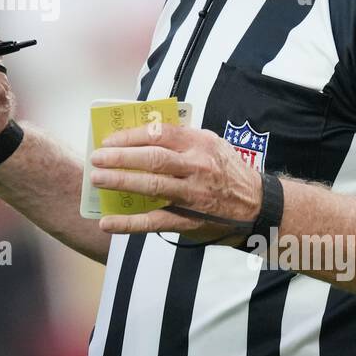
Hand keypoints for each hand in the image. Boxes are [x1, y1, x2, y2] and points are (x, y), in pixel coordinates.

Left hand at [89, 123, 263, 243]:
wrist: (258, 206)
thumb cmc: (228, 171)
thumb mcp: (212, 144)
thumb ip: (182, 138)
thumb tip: (141, 132)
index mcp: (200, 143)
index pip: (159, 133)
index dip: (130, 136)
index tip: (109, 140)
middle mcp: (197, 167)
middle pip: (152, 158)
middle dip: (120, 157)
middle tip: (97, 158)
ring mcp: (193, 195)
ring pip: (152, 186)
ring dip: (121, 182)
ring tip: (97, 179)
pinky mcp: (189, 220)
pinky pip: (154, 221)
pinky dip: (128, 223)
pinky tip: (107, 223)